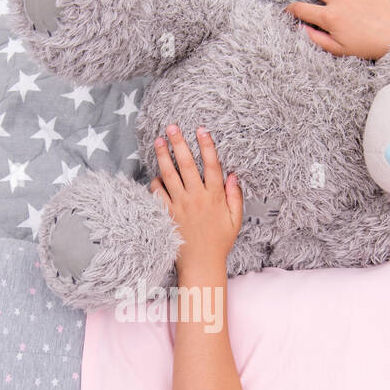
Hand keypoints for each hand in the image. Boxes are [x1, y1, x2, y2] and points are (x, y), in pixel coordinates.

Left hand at [149, 124, 242, 267]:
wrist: (201, 263)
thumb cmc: (219, 242)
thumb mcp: (235, 219)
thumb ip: (235, 196)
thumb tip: (232, 174)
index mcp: (215, 196)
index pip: (212, 165)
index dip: (207, 145)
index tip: (201, 129)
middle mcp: (197, 198)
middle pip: (187, 164)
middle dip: (179, 143)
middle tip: (172, 126)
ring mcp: (181, 205)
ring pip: (169, 175)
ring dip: (163, 156)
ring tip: (159, 141)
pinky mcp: (168, 214)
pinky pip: (158, 194)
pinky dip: (155, 182)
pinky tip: (155, 174)